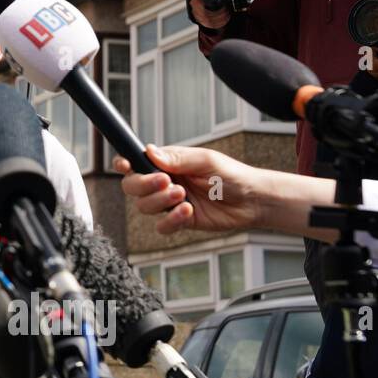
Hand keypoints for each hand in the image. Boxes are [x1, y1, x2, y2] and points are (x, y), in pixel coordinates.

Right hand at [113, 144, 267, 234]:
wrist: (253, 200)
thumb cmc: (232, 175)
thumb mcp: (205, 161)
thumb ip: (177, 158)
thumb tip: (149, 151)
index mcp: (166, 163)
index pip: (135, 162)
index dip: (124, 164)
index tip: (125, 165)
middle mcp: (164, 182)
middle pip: (132, 186)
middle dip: (144, 184)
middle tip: (166, 181)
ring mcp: (169, 203)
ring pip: (144, 206)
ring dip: (160, 201)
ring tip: (183, 195)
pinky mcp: (179, 221)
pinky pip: (161, 226)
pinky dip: (171, 220)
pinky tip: (188, 211)